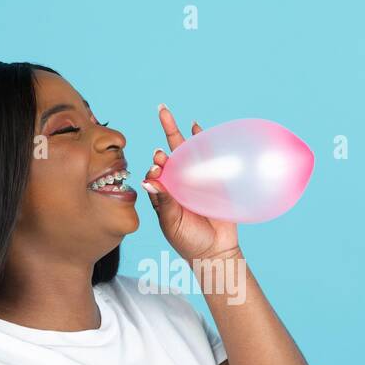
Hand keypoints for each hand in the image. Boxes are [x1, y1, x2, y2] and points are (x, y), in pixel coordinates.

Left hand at [143, 105, 241, 263]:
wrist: (215, 251)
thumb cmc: (188, 240)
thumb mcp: (171, 223)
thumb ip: (163, 203)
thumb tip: (149, 181)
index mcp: (163, 193)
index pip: (156, 171)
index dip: (156, 162)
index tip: (158, 162)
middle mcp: (177, 182)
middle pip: (170, 153)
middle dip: (166, 132)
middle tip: (162, 113)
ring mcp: (195, 179)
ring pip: (186, 151)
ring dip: (179, 133)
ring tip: (169, 114)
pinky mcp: (213, 180)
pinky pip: (208, 158)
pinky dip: (202, 141)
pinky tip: (197, 126)